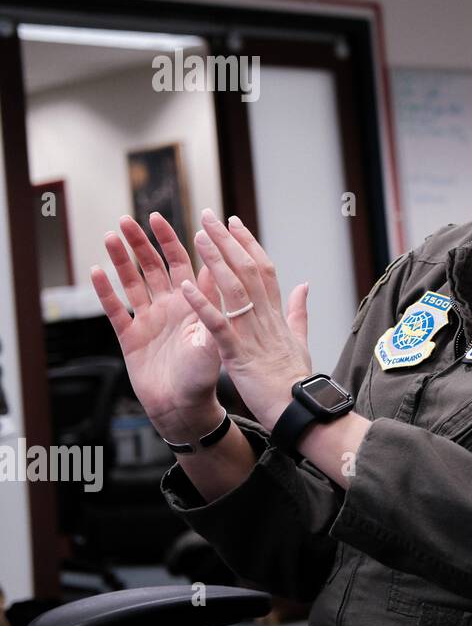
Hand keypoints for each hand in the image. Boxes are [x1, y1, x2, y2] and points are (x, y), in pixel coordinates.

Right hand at [91, 213, 223, 443]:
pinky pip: (115, 310)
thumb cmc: (206, 376)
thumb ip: (215, 308)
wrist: (184, 408)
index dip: (175, 240)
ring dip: (122, 260)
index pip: (185, 262)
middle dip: (144, 242)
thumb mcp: (215, 338)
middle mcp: (171, 306)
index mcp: (195, 303)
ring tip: (112, 235)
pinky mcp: (130, 337)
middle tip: (131, 219)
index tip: (165, 217)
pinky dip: (106, 291)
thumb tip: (221, 274)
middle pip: (155, 266)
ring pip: (133, 282)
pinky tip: (97, 270)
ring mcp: (148, 320)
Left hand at [179, 209, 311, 429]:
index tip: (232, 222)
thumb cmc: (296, 379)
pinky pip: (218, 324)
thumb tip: (304, 284)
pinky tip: (185, 285)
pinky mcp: (238, 353)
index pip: (263, 269)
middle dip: (227, 241)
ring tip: (196, 235)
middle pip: (247, 270)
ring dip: (214, 260)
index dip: (247, 243)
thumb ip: (299, 310)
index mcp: (277, 314)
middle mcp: (266, 317)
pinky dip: (202, 304)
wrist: (300, 408)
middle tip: (207, 215)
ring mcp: (253, 334)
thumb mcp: (300, 340)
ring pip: (233, 289)